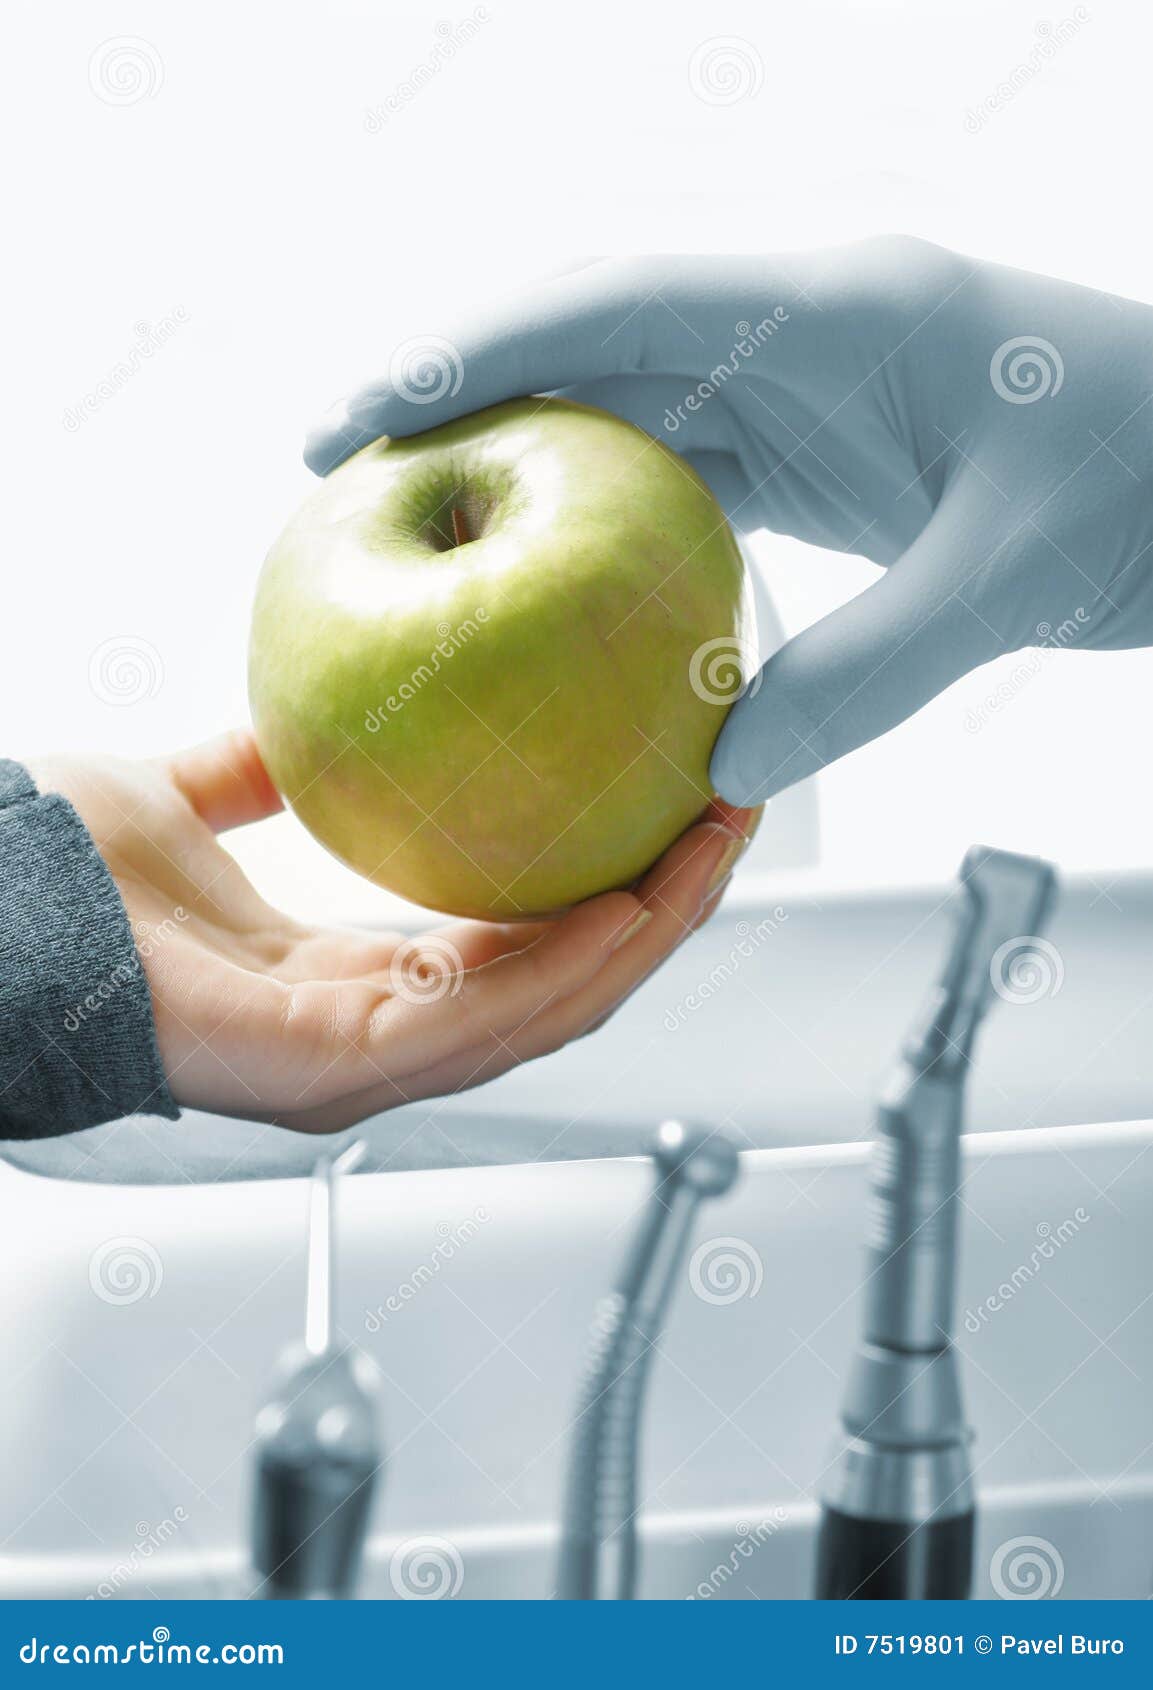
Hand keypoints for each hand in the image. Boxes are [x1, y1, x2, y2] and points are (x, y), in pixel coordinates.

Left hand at [28, 733, 752, 1132]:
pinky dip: (574, 962)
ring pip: (546, 1009)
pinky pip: (485, 1018)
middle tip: (728, 820)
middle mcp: (367, 1039)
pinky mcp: (332, 1070)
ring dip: (646, 932)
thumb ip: (258, 769)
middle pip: (556, 986)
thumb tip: (311, 719)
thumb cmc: (54, 871)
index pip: (511, 951)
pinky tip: (636, 901)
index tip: (670, 814)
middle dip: (656, 908)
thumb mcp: (186, 794)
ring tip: (716, 846)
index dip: (603, 891)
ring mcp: (356, 1066)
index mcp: (345, 985)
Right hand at [306, 239, 1152, 802]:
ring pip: (627, 423)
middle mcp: (801, 336)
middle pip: (590, 355)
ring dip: (525, 476)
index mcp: (836, 311)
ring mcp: (808, 394)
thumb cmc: (1147, 477)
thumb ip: (873, 671)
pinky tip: (551, 595)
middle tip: (344, 484)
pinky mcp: (823, 456)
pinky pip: (686, 487)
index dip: (473, 352)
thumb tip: (723, 771)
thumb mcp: (1013, 575)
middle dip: (465, 408)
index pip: (612, 307)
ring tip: (420, 543)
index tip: (362, 415)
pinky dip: (607, 538)